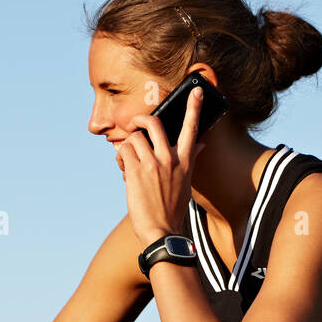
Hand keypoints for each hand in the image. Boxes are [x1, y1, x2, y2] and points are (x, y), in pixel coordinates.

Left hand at [115, 86, 207, 245]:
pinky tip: (123, 168)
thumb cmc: (172, 209)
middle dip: (140, 118)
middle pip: (154, 123)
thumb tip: (200, 143)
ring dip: (127, 146)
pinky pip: (123, 151)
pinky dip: (120, 157)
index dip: (194, 108)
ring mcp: (153, 164)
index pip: (191, 129)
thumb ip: (190, 159)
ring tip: (127, 159)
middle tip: (134, 123)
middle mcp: (170, 159)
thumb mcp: (186, 183)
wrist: (162, 231)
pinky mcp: (136, 171)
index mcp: (185, 161)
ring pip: (134, 138)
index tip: (196, 90)